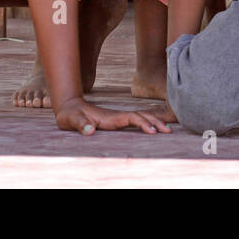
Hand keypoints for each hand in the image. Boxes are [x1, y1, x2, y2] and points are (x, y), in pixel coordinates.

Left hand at [53, 96, 171, 134]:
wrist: (69, 107)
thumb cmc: (70, 115)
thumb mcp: (71, 120)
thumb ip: (80, 125)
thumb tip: (90, 131)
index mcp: (109, 117)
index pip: (131, 118)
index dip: (143, 123)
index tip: (154, 131)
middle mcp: (116, 116)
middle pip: (140, 115)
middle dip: (155, 121)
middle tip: (169, 131)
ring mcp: (117, 118)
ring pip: (140, 117)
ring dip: (153, 121)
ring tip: (167, 130)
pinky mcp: (116, 121)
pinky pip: (135, 121)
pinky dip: (146, 123)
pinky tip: (153, 128)